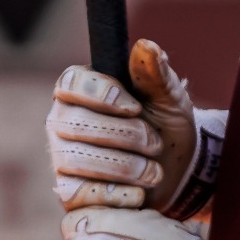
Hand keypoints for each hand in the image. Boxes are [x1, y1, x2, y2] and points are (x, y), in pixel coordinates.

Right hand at [48, 40, 223, 213]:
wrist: (178, 175)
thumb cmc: (166, 126)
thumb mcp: (169, 99)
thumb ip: (155, 73)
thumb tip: (146, 46)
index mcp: (81, 89)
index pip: (70, 84)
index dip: (100, 94)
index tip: (135, 107)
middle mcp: (62, 121)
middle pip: (73, 123)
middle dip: (123, 135)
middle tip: (156, 144)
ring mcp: (61, 157)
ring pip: (75, 159)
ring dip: (123, 166)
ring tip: (154, 172)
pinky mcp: (69, 193)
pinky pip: (78, 194)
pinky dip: (113, 194)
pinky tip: (138, 194)